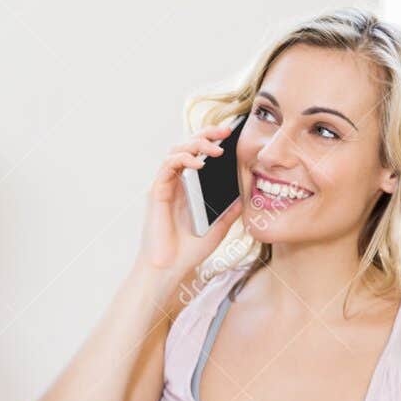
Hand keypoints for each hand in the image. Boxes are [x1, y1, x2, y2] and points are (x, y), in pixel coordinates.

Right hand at [139, 124, 243, 280]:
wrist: (171, 268)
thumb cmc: (189, 251)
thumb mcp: (219, 228)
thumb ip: (229, 211)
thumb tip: (244, 198)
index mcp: (188, 188)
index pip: (198, 154)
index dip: (211, 140)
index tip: (230, 135)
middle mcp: (175, 183)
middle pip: (186, 146)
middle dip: (205, 134)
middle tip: (225, 132)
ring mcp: (164, 186)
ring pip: (175, 151)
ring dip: (195, 144)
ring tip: (215, 149)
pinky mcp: (156, 192)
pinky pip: (167, 166)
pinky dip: (182, 159)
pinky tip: (199, 163)